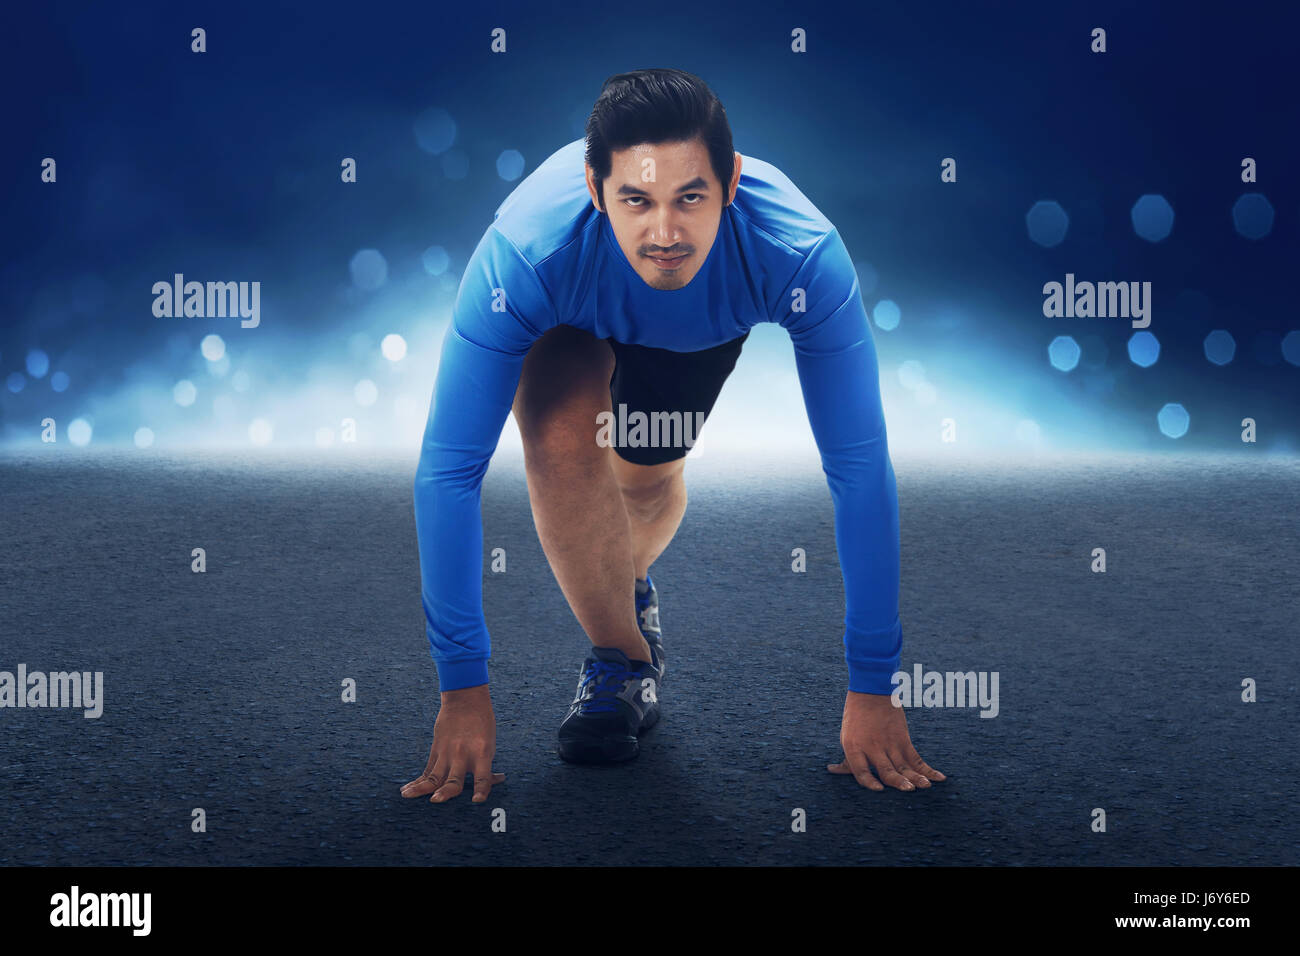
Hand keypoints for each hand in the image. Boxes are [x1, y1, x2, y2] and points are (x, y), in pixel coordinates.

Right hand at [400, 684, 504, 803]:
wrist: (465, 699)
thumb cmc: (482, 723)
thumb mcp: (490, 743)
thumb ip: (488, 765)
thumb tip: (497, 781)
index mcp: (482, 753)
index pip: (482, 777)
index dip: (481, 790)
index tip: (477, 801)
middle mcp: (463, 755)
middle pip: (453, 779)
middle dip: (445, 791)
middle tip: (436, 800)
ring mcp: (447, 753)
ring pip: (434, 776)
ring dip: (421, 787)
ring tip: (408, 796)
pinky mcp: (436, 750)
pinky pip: (427, 771)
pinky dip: (417, 782)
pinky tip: (406, 790)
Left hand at [828, 690, 944, 791]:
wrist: (870, 692)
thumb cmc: (855, 718)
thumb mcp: (846, 737)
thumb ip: (846, 759)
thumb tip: (832, 770)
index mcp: (853, 748)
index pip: (860, 771)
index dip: (869, 782)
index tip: (879, 789)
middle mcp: (872, 747)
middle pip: (885, 768)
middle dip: (898, 780)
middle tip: (908, 789)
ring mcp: (889, 743)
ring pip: (904, 764)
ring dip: (916, 776)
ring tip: (924, 786)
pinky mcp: (902, 739)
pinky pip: (915, 757)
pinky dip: (927, 769)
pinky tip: (938, 778)